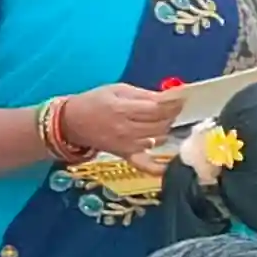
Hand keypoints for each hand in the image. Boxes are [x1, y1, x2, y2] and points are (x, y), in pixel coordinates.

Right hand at [52, 83, 180, 162]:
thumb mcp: (118, 90)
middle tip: (173, 108)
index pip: (158, 109)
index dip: (174, 104)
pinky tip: (170, 164)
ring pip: (159, 138)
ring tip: (162, 120)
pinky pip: (147, 165)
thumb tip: (170, 96)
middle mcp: (127, 130)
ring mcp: (128, 145)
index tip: (184, 98)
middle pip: (161, 124)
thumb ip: (144, 95)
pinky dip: (160, 166)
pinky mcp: (127, 156)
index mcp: (123, 110)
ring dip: (165, 129)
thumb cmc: (95, 102)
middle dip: (171, 114)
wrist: (72, 123)